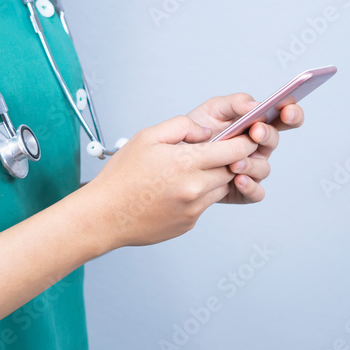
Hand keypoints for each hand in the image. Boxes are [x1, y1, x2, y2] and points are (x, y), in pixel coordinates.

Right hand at [82, 115, 256, 246]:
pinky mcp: (189, 222)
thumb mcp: (147, 137)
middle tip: (220, 151)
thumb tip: (207, 132)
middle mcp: (195, 188)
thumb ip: (182, 126)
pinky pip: (205, 204)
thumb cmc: (121, 177)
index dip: (245, 142)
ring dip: (215, 177)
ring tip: (191, 170)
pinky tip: (177, 190)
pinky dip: (199, 195)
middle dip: (231, 160)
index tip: (245, 137)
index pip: (235, 151)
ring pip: (221, 188)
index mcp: (186, 163)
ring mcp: (194, 208)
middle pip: (233, 170)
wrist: (104, 216)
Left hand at [187, 93, 304, 203]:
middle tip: (255, 132)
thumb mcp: (214, 110)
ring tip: (234, 163)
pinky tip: (237, 179)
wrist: (177, 157)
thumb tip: (255, 105)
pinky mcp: (243, 190)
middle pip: (274, 141)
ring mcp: (252, 169)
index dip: (292, 114)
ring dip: (251, 164)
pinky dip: (249, 187)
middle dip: (267, 135)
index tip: (287, 111)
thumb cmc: (199, 131)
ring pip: (264, 168)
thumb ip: (235, 103)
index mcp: (257, 124)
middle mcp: (258, 147)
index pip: (283, 118)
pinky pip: (256, 192)